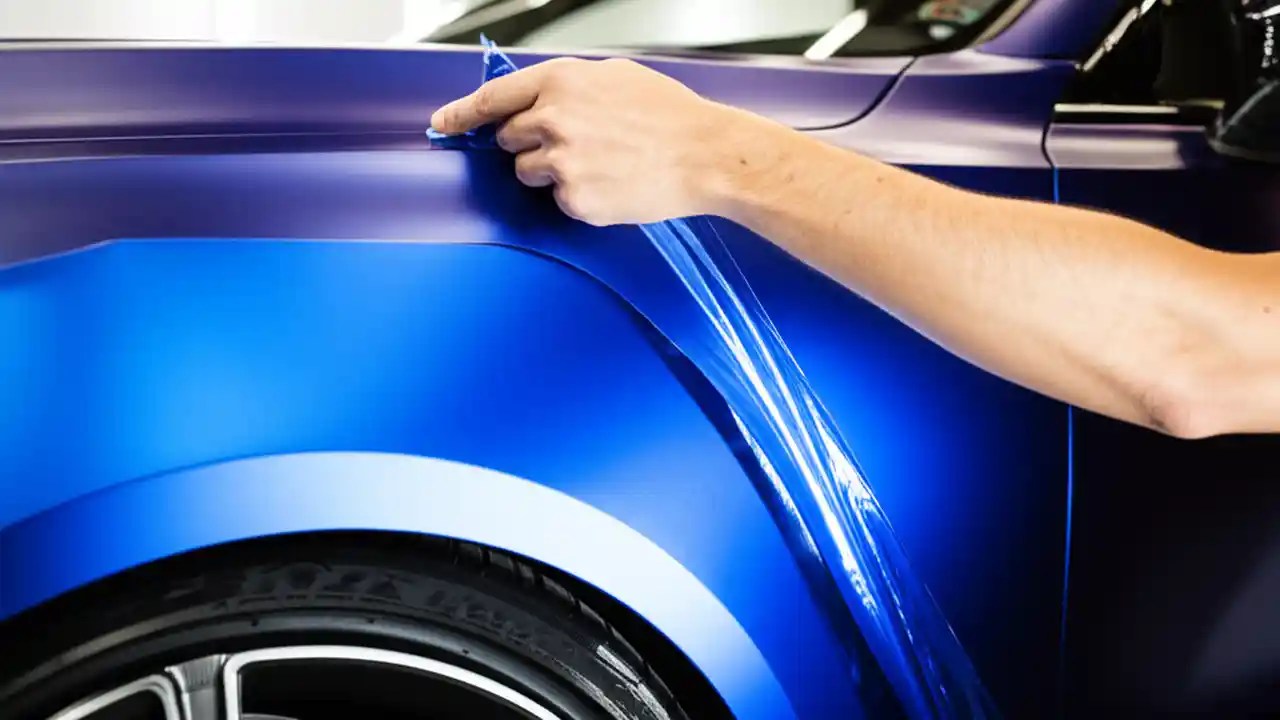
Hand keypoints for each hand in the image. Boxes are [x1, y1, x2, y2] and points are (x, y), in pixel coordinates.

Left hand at [431, 57, 753, 225]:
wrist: (703, 155)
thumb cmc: (668, 115)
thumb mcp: (614, 77)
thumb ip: (568, 86)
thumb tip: (539, 98)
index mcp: (560, 82)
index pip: (492, 99)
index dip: (462, 114)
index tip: (443, 123)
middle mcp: (553, 119)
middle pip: (509, 139)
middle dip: (531, 143)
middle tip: (574, 144)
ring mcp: (561, 162)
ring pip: (528, 172)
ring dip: (552, 171)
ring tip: (600, 164)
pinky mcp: (574, 198)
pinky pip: (558, 199)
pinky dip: (579, 195)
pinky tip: (611, 183)